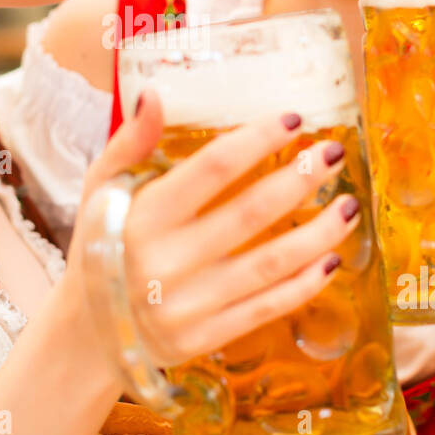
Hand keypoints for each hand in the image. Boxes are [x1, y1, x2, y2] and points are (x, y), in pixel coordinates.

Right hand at [68, 92, 357, 367]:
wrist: (85, 334)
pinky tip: (331, 260)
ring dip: (318, 234)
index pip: (210, 169)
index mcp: (139, 217)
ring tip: (349, 206)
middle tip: (333, 153)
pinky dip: (304, 285)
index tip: (294, 119)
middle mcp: (163, 262)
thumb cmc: (98, 247)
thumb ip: (128, 143)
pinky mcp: (203, 339)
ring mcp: (187, 305)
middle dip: (300, 180)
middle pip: (250, 214)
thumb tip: (154, 95)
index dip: (257, 140)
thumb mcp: (98, 190)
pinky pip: (265, 309)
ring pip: (269, 265)